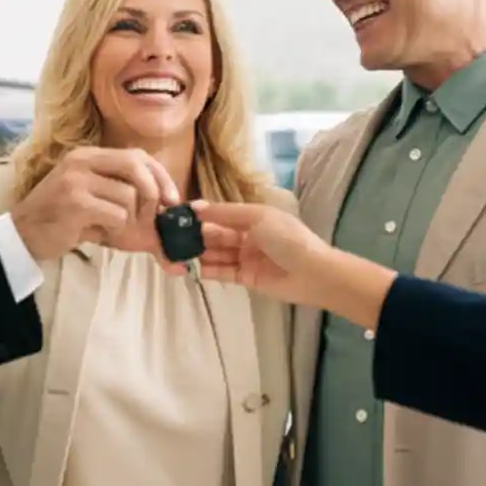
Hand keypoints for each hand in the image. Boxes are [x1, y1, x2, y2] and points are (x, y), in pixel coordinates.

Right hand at [9, 147, 180, 260]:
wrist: (23, 235)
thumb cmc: (64, 220)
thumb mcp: (94, 199)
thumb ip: (125, 195)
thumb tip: (167, 206)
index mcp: (89, 155)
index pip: (136, 155)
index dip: (160, 175)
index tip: (171, 199)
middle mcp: (82, 161)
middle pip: (136, 166)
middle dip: (153, 193)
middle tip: (155, 216)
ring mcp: (76, 180)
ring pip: (128, 196)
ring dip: (127, 220)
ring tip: (108, 228)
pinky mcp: (75, 202)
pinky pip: (117, 215)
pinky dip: (114, 230)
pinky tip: (95, 233)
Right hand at [170, 201, 328, 304]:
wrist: (313, 273)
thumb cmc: (287, 238)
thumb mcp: (256, 217)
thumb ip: (225, 214)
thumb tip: (196, 207)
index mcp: (253, 217)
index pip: (221, 214)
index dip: (202, 215)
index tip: (179, 217)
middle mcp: (248, 236)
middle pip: (217, 235)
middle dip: (197, 236)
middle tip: (173, 238)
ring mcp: (247, 257)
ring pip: (217, 254)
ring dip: (200, 253)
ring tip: (177, 254)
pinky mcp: (246, 278)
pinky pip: (223, 272)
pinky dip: (208, 270)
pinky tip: (192, 268)